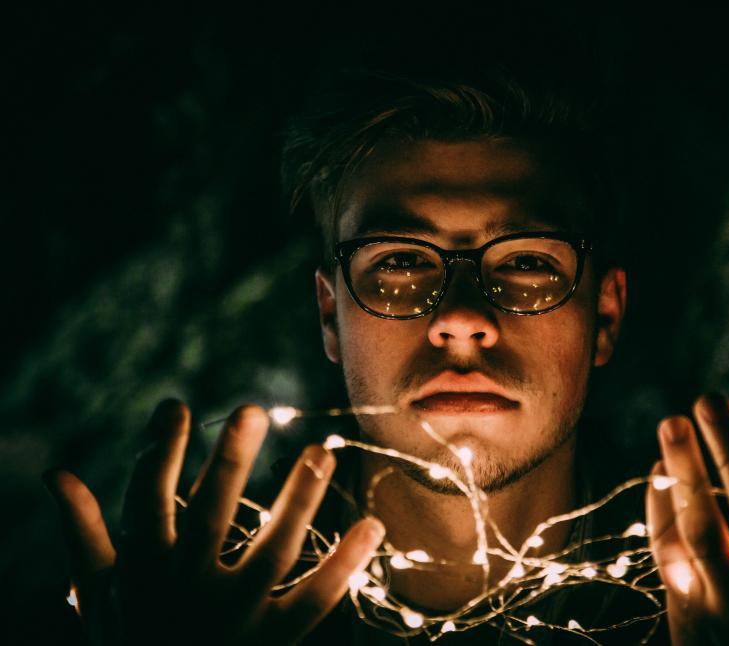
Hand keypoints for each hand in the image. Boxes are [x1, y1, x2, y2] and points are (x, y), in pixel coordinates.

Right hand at [44, 400, 384, 644]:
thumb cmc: (131, 636)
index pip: (148, 503)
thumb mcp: (102, 590)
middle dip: (228, 464)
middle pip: (211, 519)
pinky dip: (345, 563)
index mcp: (144, 572)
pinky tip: (372, 524)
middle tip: (251, 410)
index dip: (161, 453)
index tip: (175, 406)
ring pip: (273, 553)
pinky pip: (315, 599)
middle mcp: (190, 590)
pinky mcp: (275, 639)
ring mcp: (236, 616)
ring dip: (298, 501)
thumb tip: (54, 473)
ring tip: (322, 450)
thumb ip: (84, 532)